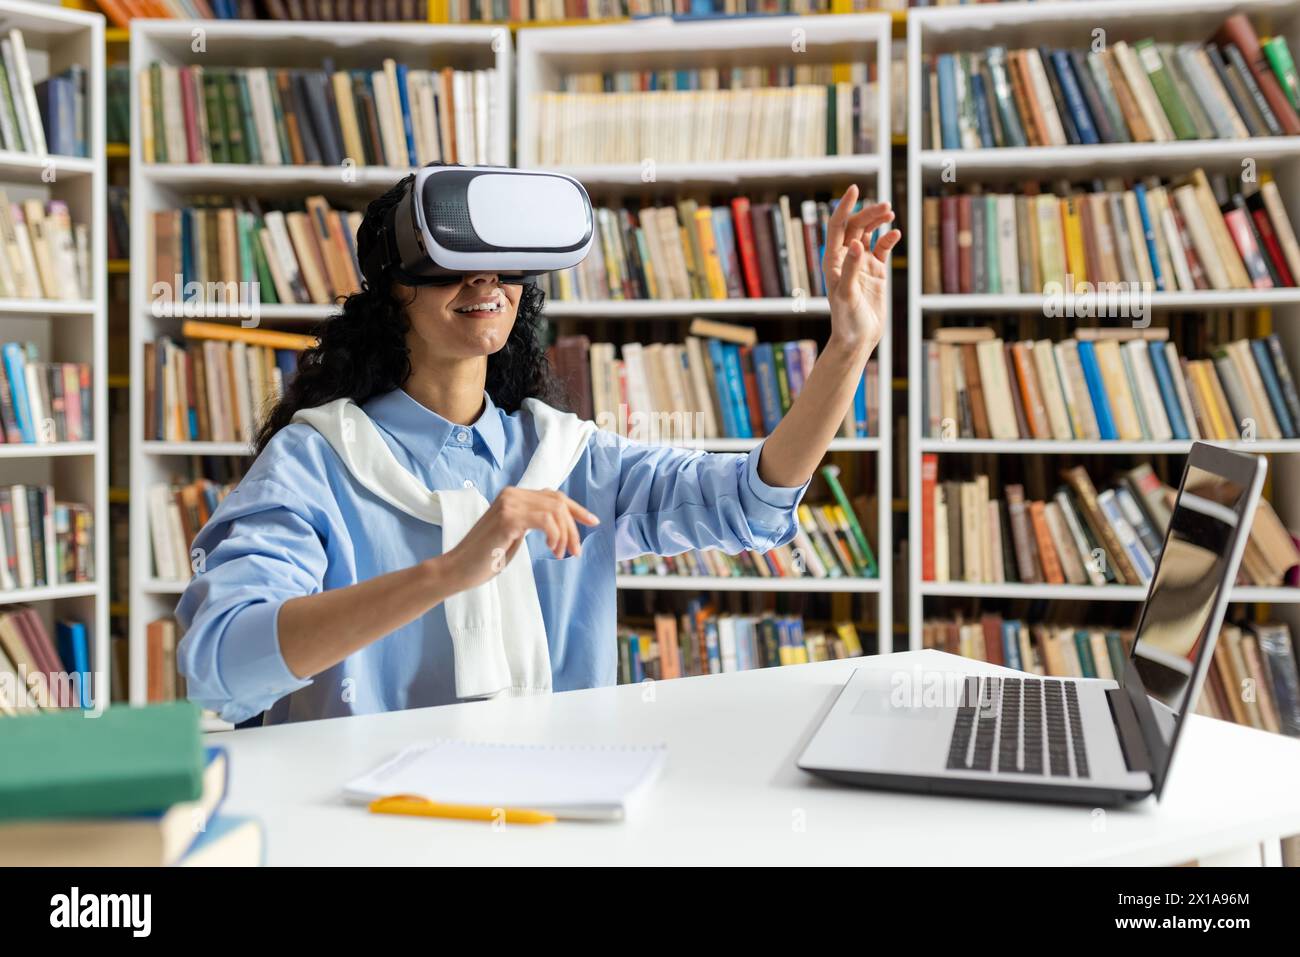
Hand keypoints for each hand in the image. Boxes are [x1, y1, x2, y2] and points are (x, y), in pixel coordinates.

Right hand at [435, 487, 599, 592]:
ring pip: (554, 510)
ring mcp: (509, 504)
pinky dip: (555, 535)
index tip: (593, 522)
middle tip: (575, 551)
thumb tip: (560, 523)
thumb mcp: (514, 534)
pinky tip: (552, 549)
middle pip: (558, 503)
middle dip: (573, 527)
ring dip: (565, 535)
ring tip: (561, 554)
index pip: (554, 496)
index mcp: (514, 495)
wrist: (458, 569)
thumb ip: (532, 521)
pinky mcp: (508, 519)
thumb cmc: (484, 556)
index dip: (576, 509)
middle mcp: (512, 494)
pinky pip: (545, 520)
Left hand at [822, 184, 899, 355]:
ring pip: (869, 234)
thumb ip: (851, 268)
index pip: (837, 226)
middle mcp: (845, 258)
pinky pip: (882, 248)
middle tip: (886, 206)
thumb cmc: (846, 319)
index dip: (844, 207)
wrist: (858, 338)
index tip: (854, 189)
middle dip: (868, 213)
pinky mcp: (876, 272)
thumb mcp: (847, 294)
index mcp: (832, 260)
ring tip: (890, 213)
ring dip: (878, 221)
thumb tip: (857, 244)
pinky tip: (896, 234)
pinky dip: (889, 239)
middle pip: (855, 226)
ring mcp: (861, 263)